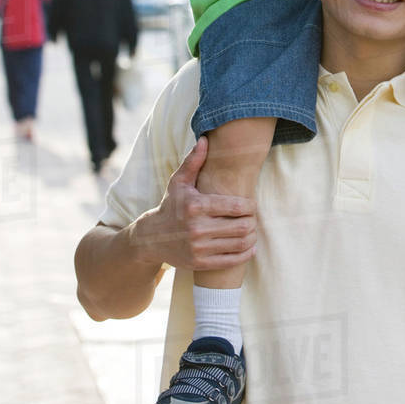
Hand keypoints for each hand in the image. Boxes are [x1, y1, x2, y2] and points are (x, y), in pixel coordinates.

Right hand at [134, 137, 256, 271]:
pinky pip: (232, 261)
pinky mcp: (200, 263)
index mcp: (196, 206)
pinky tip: (250, 247)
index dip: (250, 206)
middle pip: (242, 226)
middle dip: (253, 221)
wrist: (151, 238)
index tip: (251, 204)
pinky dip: (246, 254)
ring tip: (251, 230)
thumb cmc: (171, 205)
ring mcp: (198, 248)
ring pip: (240, 243)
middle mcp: (197, 228)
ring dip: (252, 237)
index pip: (236, 206)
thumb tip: (205, 140)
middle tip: (253, 218)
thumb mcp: (178, 182)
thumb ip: (193, 161)